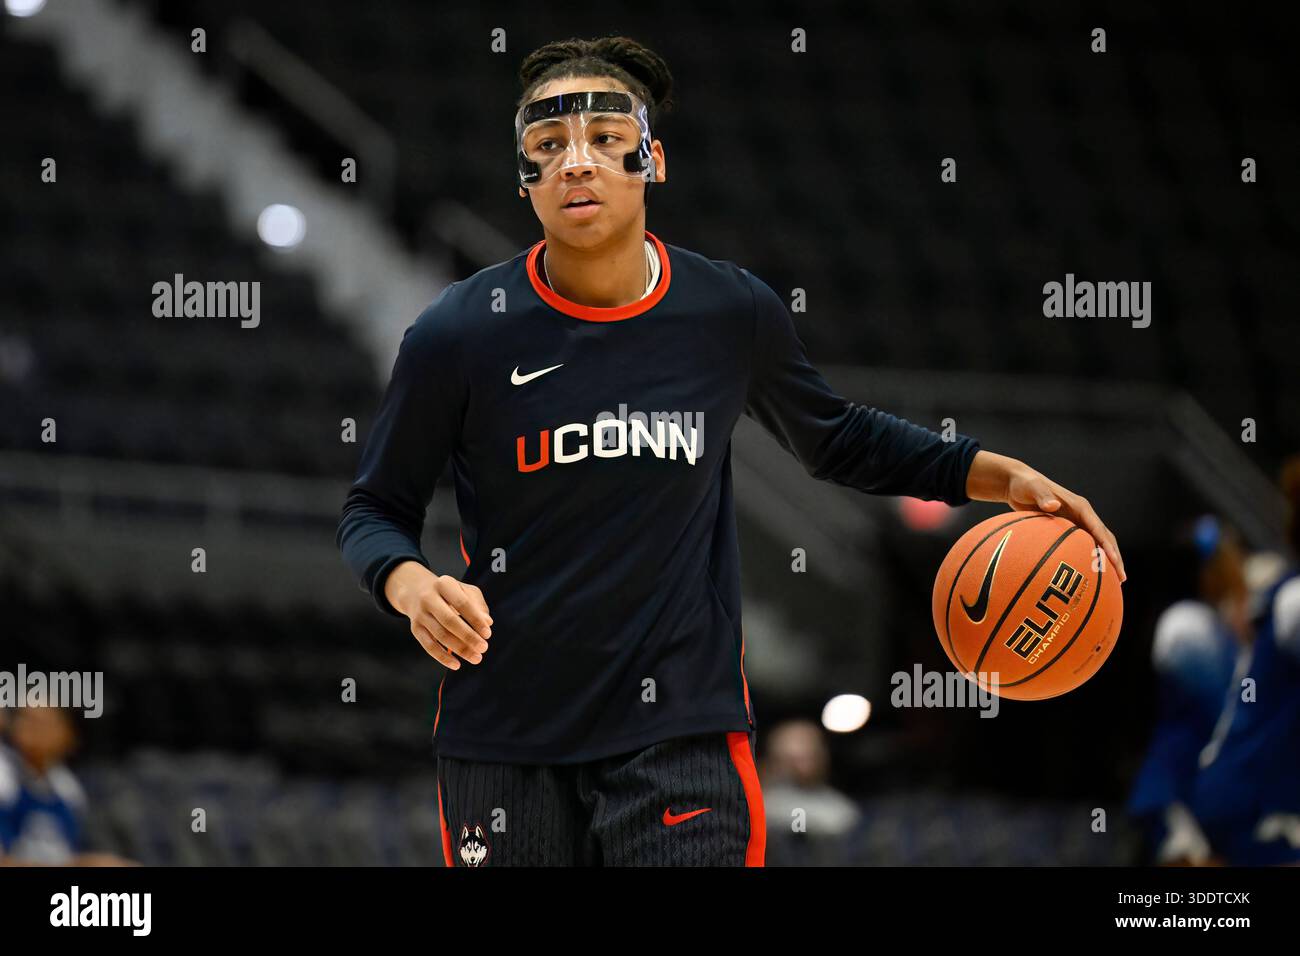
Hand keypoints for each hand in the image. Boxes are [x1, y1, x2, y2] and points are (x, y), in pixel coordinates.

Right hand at [384, 561, 492, 668]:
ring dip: (459, 649)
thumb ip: (478, 605)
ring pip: (440, 635)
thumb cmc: (448, 593)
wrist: (416, 591)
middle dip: (468, 636)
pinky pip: (428, 646)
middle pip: (449, 620)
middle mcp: (429, 598)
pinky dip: (442, 657)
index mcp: (444, 584)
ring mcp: (420, 614)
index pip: (462, 603)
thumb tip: (487, 622)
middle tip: (483, 648)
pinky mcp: (415, 628)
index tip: (487, 634)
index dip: (475, 619)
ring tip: (475, 658)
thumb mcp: (464, 590)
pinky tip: (456, 664)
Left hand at [1006, 466, 1126, 583]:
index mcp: (1080, 506)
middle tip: (1121, 579)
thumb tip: (1053, 506)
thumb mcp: (1032, 488)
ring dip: (1106, 561)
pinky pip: (1082, 546)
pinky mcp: (1068, 529)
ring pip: (1096, 544)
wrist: (1017, 484)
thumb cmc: (1025, 484)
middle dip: (1115, 557)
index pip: (1098, 528)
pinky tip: (1087, 576)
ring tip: (1113, 583)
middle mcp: (1082, 515)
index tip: (1115, 561)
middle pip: (1104, 538)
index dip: (1108, 545)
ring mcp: (1076, 522)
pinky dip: (1088, 560)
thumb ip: (1042, 496)